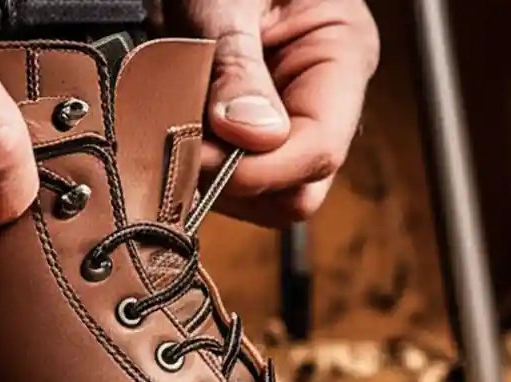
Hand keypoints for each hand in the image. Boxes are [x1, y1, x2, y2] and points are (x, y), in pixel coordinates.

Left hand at [162, 0, 378, 226]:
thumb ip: (234, 65)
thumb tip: (250, 136)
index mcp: (340, 58)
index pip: (318, 152)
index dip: (256, 169)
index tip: (195, 156)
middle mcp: (321, 98)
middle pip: (296, 189)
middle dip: (235, 184)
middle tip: (178, 148)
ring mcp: (286, 117)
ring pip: (261, 194)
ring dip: (208, 176)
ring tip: (170, 126)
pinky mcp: (248, 127)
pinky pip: (230, 173)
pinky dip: (194, 163)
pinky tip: (170, 128)